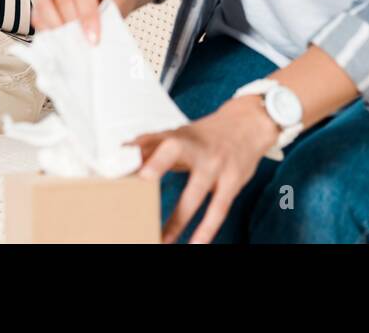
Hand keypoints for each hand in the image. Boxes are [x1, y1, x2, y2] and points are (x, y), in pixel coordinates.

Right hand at [31, 0, 136, 43]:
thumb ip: (108, 13)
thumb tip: (92, 38)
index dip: (87, 15)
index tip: (93, 39)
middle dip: (71, 23)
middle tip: (82, 44)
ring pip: (44, 3)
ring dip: (56, 27)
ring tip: (71, 45)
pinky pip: (37, 13)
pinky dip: (46, 29)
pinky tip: (60, 41)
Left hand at [126, 95, 279, 242]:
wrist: (249, 123)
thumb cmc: (207, 135)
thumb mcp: (180, 135)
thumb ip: (152, 147)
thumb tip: (122, 156)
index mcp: (177, 136)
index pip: (151, 139)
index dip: (136, 147)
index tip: (119, 157)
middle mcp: (195, 147)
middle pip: (173, 150)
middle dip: (157, 164)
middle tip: (141, 180)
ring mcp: (215, 164)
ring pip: (195, 193)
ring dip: (177, 220)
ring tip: (161, 240)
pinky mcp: (232, 181)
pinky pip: (218, 208)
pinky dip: (206, 229)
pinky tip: (196, 244)